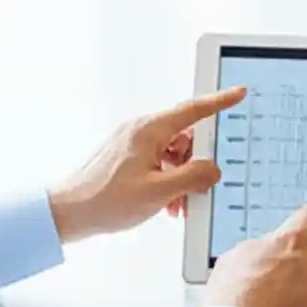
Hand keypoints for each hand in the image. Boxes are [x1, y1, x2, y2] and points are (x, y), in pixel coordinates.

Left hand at [49, 88, 245, 242]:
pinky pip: (159, 162)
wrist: (68, 213)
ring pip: (173, 152)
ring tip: (179, 202)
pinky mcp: (127, 156)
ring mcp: (133, 142)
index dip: (220, 101)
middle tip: (202, 184)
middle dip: (198, 161)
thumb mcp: (159, 192)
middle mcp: (141, 130)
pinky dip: (169, 179)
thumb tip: (212, 169)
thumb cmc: (105, 201)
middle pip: (186, 136)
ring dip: (183, 175)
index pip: (193, 110)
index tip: (238, 93)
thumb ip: (193, 177)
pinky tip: (167, 202)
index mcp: (149, 130)